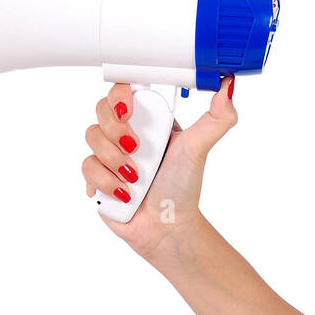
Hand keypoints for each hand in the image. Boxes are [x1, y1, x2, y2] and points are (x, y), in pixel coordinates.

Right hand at [82, 75, 236, 262]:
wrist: (166, 227)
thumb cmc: (182, 187)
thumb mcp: (199, 147)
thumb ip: (217, 117)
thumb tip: (228, 86)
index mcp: (149, 120)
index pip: (125, 90)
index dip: (121, 95)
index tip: (129, 110)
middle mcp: (126, 132)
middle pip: (102, 109)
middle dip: (117, 131)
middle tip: (136, 148)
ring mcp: (108, 153)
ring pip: (92, 137)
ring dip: (115, 160)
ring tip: (136, 178)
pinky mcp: (96, 176)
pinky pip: (87, 166)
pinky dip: (106, 182)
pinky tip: (124, 193)